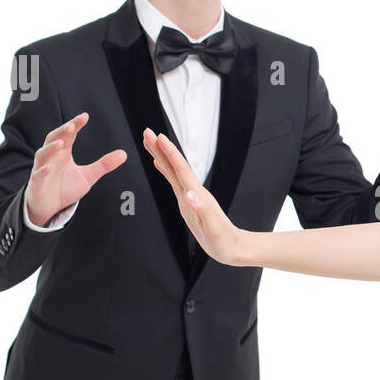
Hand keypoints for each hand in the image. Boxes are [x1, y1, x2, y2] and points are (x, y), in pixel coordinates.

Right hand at [26, 112, 126, 226]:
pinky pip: (38, 175)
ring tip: (61, 144)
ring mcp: (42, 169)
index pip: (69, 135)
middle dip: (62, 132)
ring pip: (43, 154)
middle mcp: (51, 157)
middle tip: (72, 126)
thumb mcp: (88, 176)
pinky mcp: (37, 184)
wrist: (49, 207)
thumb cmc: (65, 188)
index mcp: (63, 153)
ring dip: (51, 148)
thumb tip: (124, 153)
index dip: (75, 125)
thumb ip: (104, 164)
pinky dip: (42, 171)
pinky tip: (48, 168)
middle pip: (54, 139)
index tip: (85, 116)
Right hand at [142, 127, 245, 265]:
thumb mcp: (213, 226)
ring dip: (161, 156)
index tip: (159, 137)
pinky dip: (165, 171)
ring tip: (149, 142)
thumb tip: (190, 194)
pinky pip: (173, 182)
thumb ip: (203, 209)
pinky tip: (159, 165)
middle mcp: (192, 192)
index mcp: (197, 195)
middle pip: (174, 166)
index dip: (170, 153)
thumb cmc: (224, 239)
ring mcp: (189, 196)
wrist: (232, 247)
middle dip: (161, 149)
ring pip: (172, 171)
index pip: (181, 169)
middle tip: (147, 132)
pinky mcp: (187, 203)